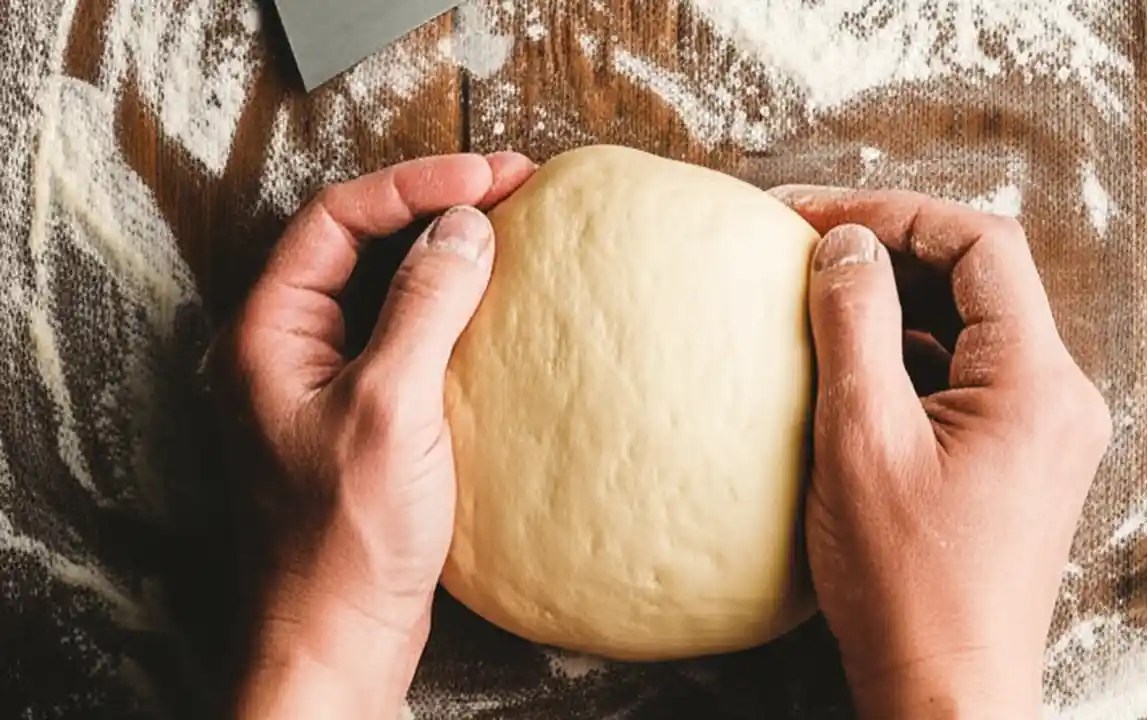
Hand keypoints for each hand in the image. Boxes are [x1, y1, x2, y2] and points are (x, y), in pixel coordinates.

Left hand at [211, 152, 535, 718]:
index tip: (487, 174)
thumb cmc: (342, 543)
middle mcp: (285, 348)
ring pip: (383, 286)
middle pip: (358, 241)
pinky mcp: (359, 416)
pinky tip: (495, 305)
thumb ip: (424, 308)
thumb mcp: (390, 409)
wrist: (334, 641)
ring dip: (446, 251)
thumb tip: (463, 228)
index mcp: (266, 333)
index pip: (338, 218)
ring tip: (512, 225)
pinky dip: (449, 307)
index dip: (415, 183)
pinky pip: (402, 335)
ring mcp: (322, 383)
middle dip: (435, 204)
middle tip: (511, 183)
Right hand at [770, 187, 1110, 718]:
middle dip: (889, 249)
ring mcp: (1040, 430)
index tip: (815, 219)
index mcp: (1036, 384)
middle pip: (979, 278)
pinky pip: (962, 375)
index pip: (981, 245)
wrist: (945, 691)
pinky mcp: (1013, 458)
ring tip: (813, 294)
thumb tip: (845, 244)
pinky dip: (905, 352)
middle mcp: (1056, 397)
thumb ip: (854, 327)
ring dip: (893, 301)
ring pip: (968, 326)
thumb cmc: (905, 584)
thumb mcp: (861, 441)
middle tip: (803, 244)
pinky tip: (845, 362)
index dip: (896, 214)